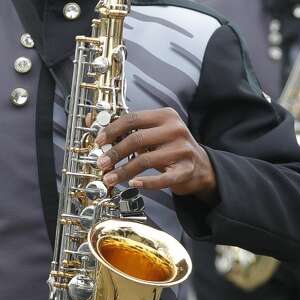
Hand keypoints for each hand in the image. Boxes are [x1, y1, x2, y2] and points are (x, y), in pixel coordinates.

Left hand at [94, 107, 217, 202]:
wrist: (201, 165)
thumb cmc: (171, 147)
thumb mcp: (155, 132)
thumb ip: (131, 130)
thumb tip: (98, 129)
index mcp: (165, 116)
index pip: (133, 119)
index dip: (112, 130)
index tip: (99, 141)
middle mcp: (175, 130)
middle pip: (137, 139)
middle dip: (115, 152)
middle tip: (101, 163)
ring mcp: (182, 150)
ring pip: (145, 160)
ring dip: (123, 171)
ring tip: (109, 178)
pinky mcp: (186, 170)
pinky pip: (162, 179)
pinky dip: (146, 182)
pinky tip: (133, 183)